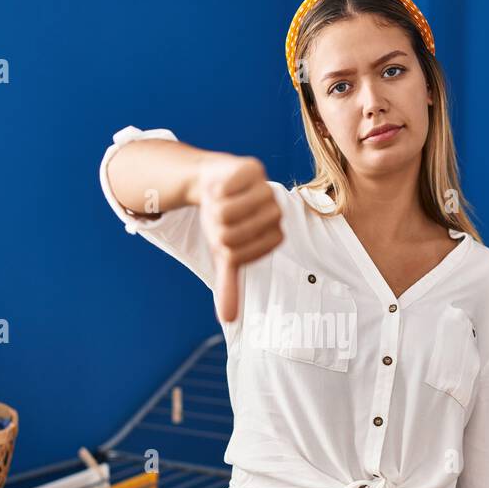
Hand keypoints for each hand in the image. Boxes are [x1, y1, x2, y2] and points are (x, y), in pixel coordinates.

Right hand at [191, 154, 283, 322]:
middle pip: (229, 232)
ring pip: (226, 210)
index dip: (224, 246)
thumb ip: (230, 284)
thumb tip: (227, 320)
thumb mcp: (225, 254)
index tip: (227, 234)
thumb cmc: (223, 220)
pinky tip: (222, 185)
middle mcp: (275, 211)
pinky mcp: (252, 167)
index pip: (239, 253)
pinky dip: (214, 188)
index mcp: (274, 235)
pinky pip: (225, 187)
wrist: (213, 183)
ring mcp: (266, 188)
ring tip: (221, 200)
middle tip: (220, 216)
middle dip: (215, 226)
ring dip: (213, 207)